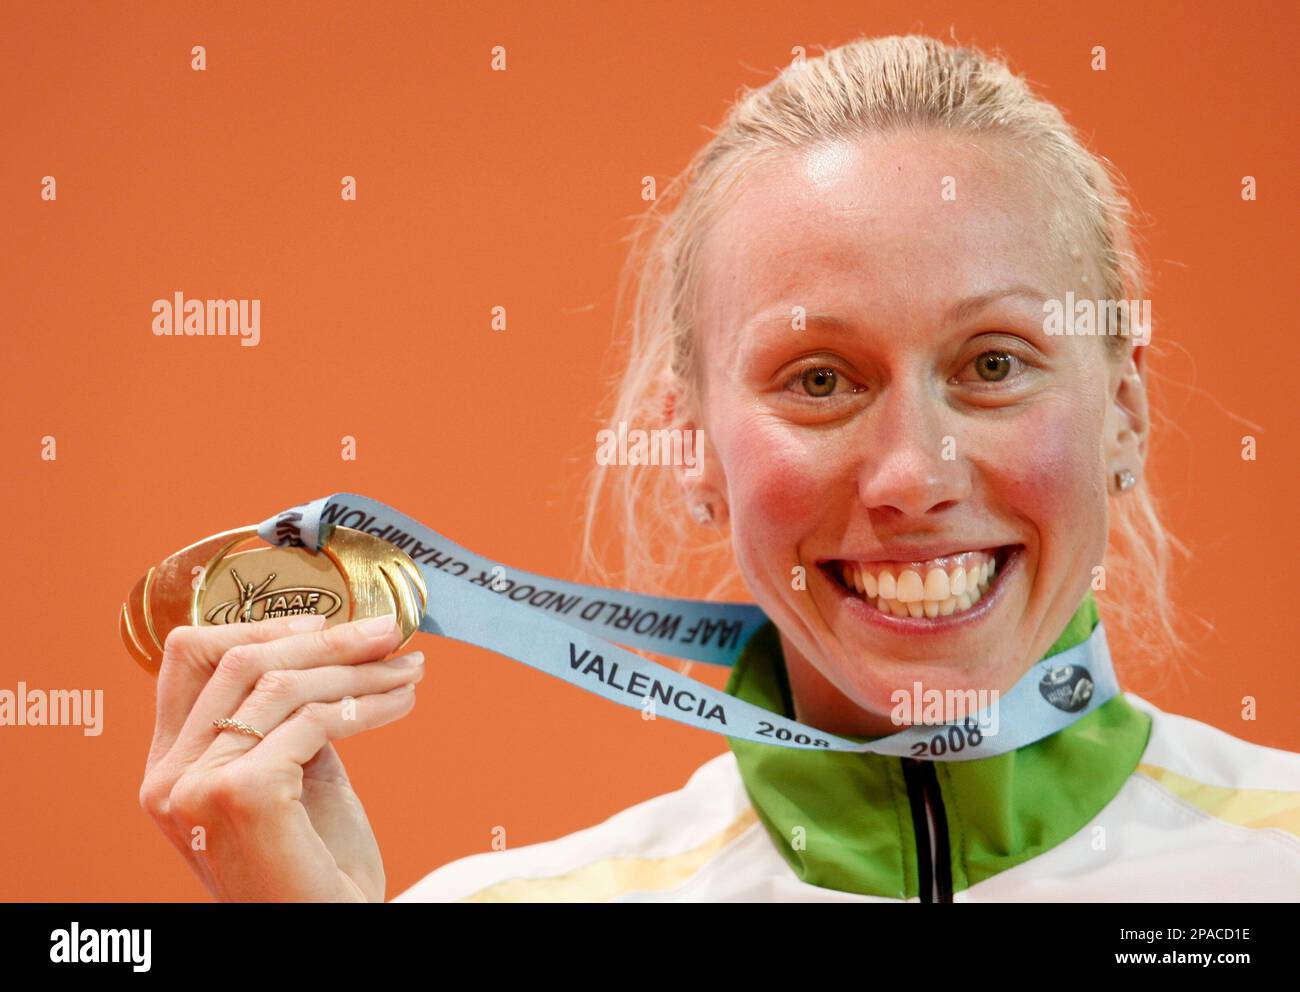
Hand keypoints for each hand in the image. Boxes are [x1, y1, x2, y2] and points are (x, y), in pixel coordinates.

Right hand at [137, 613, 422, 900]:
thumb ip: (285, 721)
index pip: (190, 659)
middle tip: (387, 631)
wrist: (327, 930)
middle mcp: (169, 776)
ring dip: (359, 669)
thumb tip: (326, 647)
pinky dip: (366, 705)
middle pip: (241, 660)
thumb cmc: (315, 863)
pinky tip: (400, 704)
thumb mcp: (291, 776)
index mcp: (170, 766)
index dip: (259, 628)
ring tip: (409, 669)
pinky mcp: (243, 793)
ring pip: (283, 684)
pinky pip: (313, 721)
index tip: (323, 623)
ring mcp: (199, 786)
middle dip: (325, 638)